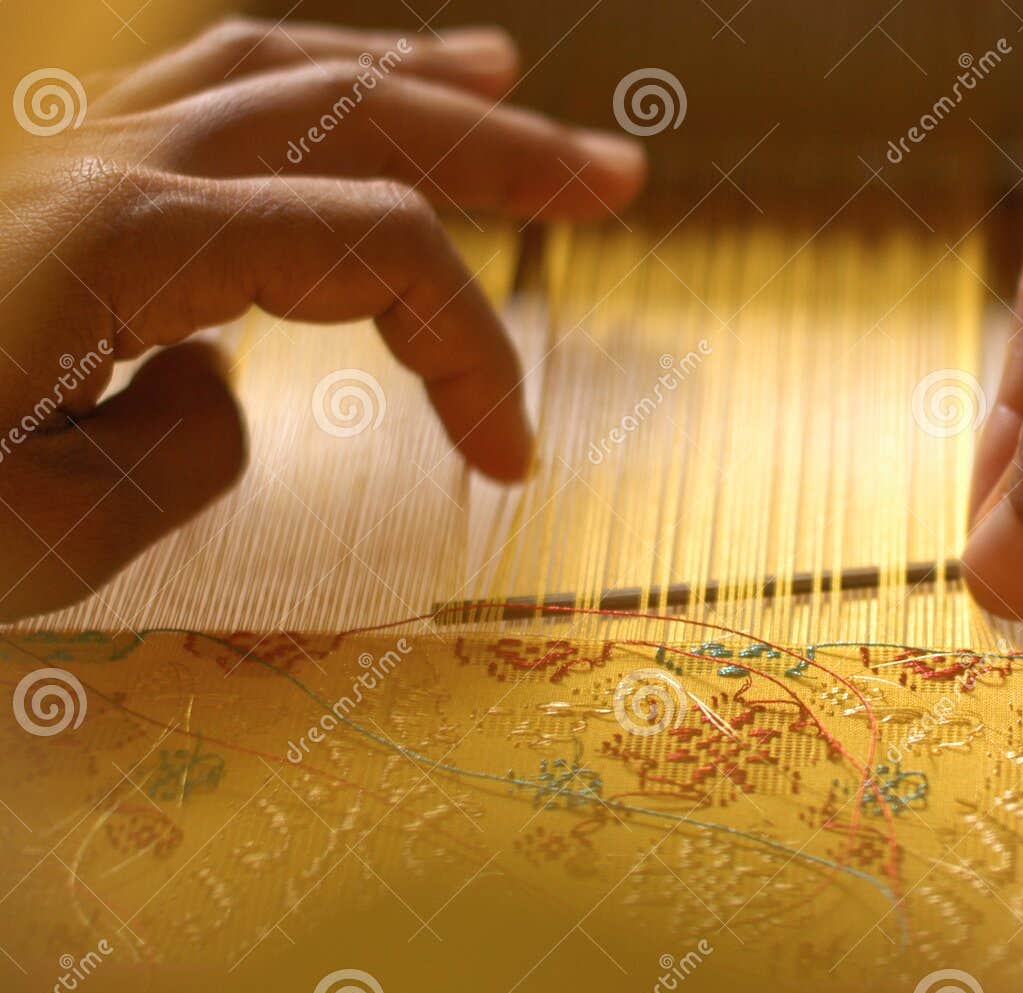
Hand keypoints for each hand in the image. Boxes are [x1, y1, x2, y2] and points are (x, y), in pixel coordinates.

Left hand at [0, 18, 644, 619]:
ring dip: (401, 78)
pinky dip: (284, 79)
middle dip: (497, 146)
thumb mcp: (27, 541)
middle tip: (613, 175)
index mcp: (113, 239)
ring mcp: (50, 147)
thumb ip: (174, 465)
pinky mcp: (25, 171)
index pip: (370, 249)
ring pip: (265, 71)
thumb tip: (217, 388)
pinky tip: (323, 98)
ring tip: (496, 77)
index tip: (508, 457)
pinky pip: (183, 85)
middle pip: (346, 116)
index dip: (471, 343)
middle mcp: (92, 160)